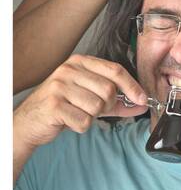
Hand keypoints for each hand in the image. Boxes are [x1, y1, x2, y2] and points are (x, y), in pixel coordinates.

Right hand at [14, 54, 147, 152]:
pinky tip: (69, 121)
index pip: (115, 70)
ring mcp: (60, 86)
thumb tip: (141, 104)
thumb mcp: (89, 98)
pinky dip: (81, 127)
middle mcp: (69, 70)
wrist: (30, 121)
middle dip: (107, 106)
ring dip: (92, 117)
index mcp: (80, 62)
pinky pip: (83, 121)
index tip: (142, 99)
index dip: (132, 86)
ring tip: (78, 113)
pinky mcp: (53, 105)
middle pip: (108, 90)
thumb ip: (116, 101)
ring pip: (97, 107)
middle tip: (95, 110)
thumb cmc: (62, 107)